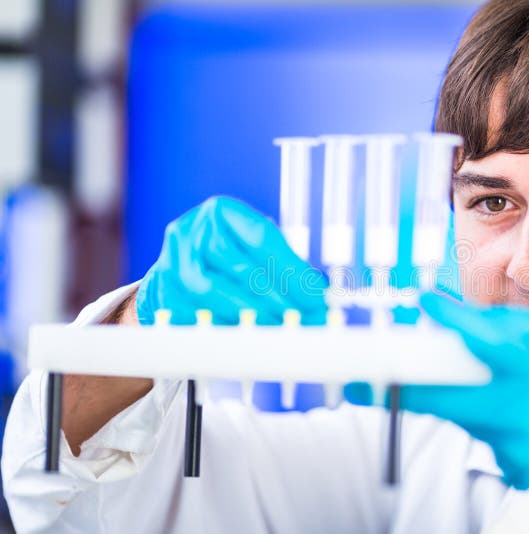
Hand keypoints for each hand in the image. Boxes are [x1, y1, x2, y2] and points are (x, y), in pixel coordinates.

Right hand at [136, 196, 326, 325]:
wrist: (178, 269)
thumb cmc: (229, 258)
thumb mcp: (255, 249)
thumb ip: (286, 267)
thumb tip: (321, 298)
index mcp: (220, 211)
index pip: (260, 236)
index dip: (290, 267)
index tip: (315, 294)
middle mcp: (190, 230)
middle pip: (234, 261)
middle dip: (272, 293)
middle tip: (301, 316)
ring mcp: (169, 259)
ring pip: (207, 287)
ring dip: (246, 312)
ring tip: (277, 327)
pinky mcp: (159, 289)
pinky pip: (189, 311)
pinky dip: (220, 326)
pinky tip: (245, 336)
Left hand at [400, 292, 528, 489]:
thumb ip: (518, 327)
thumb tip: (458, 316)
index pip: (485, 340)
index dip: (449, 320)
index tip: (422, 301)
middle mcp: (525, 412)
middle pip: (442, 398)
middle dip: (398, 388)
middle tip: (354, 386)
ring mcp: (517, 448)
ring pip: (464, 416)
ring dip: (466, 401)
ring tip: (512, 392)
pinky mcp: (512, 473)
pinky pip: (485, 440)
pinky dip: (491, 425)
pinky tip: (526, 422)